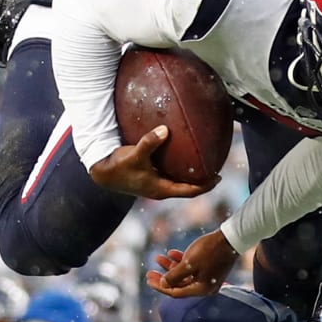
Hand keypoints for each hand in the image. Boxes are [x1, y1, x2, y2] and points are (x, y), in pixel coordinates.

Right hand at [89, 126, 219, 198]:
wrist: (102, 173)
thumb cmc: (118, 166)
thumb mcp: (134, 154)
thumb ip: (149, 142)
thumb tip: (165, 130)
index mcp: (161, 189)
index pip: (190, 191)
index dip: (206, 185)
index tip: (218, 177)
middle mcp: (160, 190)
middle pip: (188, 188)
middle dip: (202, 180)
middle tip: (215, 170)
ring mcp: (155, 185)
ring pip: (178, 182)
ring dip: (191, 176)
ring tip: (203, 164)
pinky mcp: (149, 179)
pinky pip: (170, 175)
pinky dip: (179, 168)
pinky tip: (181, 156)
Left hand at [145, 230, 239, 298]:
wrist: (230, 238)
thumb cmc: (210, 251)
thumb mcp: (189, 263)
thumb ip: (174, 276)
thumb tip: (163, 283)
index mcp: (201, 289)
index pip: (176, 292)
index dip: (160, 286)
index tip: (148, 280)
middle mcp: (205, 287)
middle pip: (179, 285)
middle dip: (163, 277)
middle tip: (149, 273)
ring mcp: (207, 277)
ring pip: (184, 275)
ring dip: (170, 267)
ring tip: (157, 258)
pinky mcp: (210, 268)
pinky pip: (192, 268)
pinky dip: (181, 261)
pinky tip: (171, 253)